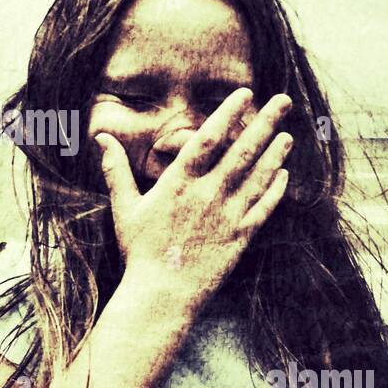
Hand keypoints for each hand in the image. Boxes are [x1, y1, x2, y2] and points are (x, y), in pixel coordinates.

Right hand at [96, 89, 292, 311]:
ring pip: (258, 176)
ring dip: (275, 152)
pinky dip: (276, 190)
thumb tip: (101, 137)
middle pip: (242, 150)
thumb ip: (115, 169)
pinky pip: (264, 208)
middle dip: (265, 122)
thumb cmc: (139, 250)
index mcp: (178, 182)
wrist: (161, 294)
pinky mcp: (241, 237)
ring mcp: (227, 215)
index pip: (208, 137)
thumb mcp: (124, 207)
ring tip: (287, 133)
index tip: (244, 93)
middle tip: (283, 100)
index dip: (228, 113)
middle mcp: (207, 194)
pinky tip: (284, 175)